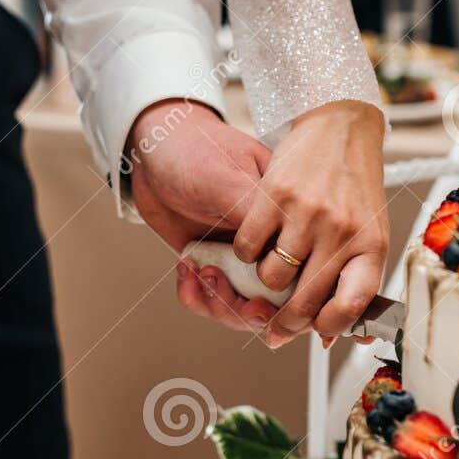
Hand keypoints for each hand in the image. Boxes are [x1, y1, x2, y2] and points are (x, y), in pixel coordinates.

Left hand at [127, 101, 278, 333]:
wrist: (153, 147)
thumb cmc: (198, 149)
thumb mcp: (230, 179)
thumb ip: (256, 216)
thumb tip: (282, 257)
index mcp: (289, 219)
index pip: (305, 271)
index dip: (292, 298)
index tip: (266, 302)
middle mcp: (269, 243)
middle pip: (276, 301)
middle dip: (252, 311)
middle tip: (233, 297)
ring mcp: (240, 258)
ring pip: (242, 308)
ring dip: (220, 304)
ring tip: (201, 278)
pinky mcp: (213, 265)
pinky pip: (209, 300)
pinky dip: (196, 297)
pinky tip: (186, 274)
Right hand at [233, 100, 387, 346]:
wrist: (341, 128)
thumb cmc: (355, 187)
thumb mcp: (368, 234)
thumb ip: (353, 282)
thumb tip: (331, 338)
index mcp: (370, 246)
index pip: (353, 305)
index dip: (331, 328)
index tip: (317, 332)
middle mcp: (341, 232)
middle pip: (303, 303)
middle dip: (285, 323)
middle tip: (277, 325)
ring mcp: (307, 214)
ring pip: (270, 280)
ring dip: (266, 282)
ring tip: (274, 264)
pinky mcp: (275, 196)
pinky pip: (246, 248)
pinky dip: (245, 254)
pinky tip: (259, 242)